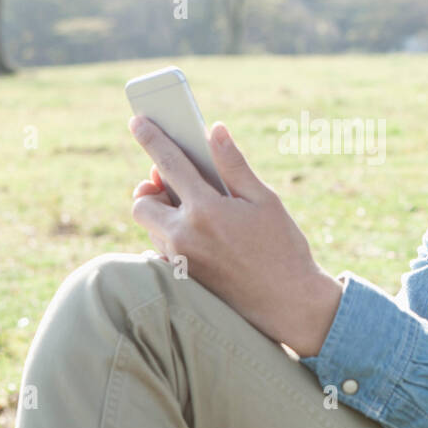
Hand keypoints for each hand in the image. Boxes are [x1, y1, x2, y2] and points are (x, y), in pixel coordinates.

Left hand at [127, 116, 342, 355]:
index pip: (168, 164)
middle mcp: (184, 236)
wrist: (289, 305)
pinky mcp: (181, 279)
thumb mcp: (265, 201)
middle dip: (153, 189)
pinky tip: (203, 237)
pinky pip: (162, 250)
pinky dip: (172, 237)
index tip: (138, 121)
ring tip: (200, 211)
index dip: (152, 138)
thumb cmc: (283, 249)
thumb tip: (214, 131)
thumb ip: (234, 165)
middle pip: (143, 202)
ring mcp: (179, 261)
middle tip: (177, 183)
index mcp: (206, 210)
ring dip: (164, 214)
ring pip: (151, 227)